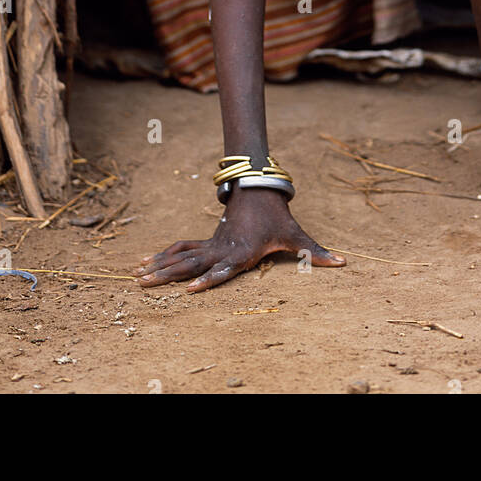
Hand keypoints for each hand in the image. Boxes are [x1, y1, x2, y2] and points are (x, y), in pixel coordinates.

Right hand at [134, 187, 344, 292]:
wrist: (261, 190)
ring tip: (135, 275)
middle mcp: (222, 249)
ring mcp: (212, 244)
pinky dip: (164, 254)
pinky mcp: (208, 241)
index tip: (189, 290)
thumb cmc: (279, 218)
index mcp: (241, 252)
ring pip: (180, 256)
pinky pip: (182, 248)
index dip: (207, 280)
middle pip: (190, 264)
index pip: (222, 269)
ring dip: (158, 265)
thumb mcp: (298, 235)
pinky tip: (145, 261)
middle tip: (144, 283)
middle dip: (167, 275)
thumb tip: (345, 262)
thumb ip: (318, 252)